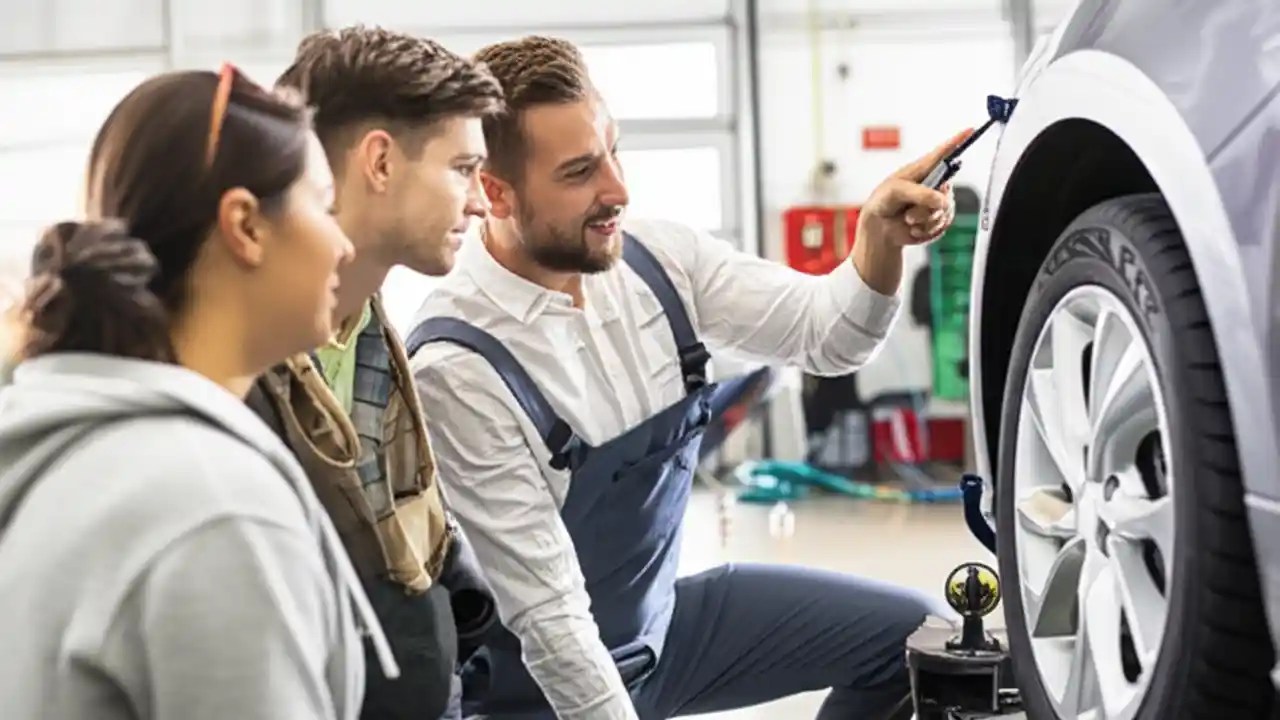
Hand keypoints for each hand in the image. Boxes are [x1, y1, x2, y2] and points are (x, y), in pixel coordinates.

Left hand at [856, 129, 973, 248]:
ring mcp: (939, 202)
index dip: (958, 140)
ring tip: (907, 219)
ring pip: (945, 211)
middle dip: (927, 207)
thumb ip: (919, 194)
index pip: (944, 152)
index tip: (971, 129)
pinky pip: (943, 225)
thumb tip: (941, 201)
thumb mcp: (896, 191)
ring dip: (924, 220)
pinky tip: (913, 228)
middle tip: (909, 214)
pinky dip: (926, 230)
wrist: (880, 228)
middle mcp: (935, 183)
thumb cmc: (884, 202)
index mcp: (924, 169)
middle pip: (946, 192)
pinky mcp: (940, 219)